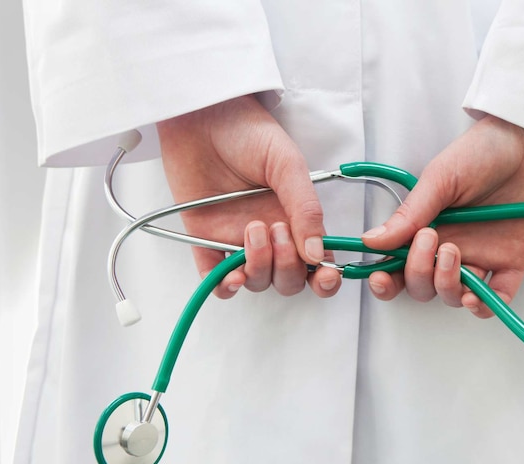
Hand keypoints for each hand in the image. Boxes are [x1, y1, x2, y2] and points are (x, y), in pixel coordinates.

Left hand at [158, 95, 340, 298]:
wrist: (199, 116)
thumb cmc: (246, 131)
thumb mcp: (287, 164)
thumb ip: (306, 208)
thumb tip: (317, 254)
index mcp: (295, 218)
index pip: (316, 261)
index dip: (323, 278)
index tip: (323, 275)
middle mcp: (270, 235)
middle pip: (287, 279)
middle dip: (287, 267)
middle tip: (277, 230)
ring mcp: (236, 240)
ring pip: (256, 281)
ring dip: (259, 267)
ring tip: (252, 229)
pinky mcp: (204, 240)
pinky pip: (215, 280)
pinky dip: (225, 286)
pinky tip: (231, 275)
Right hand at [362, 115, 523, 316]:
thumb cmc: (485, 150)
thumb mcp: (441, 178)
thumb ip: (409, 213)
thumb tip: (372, 241)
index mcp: (427, 226)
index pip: (398, 264)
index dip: (386, 279)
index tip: (380, 277)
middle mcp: (451, 246)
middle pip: (422, 286)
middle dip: (418, 274)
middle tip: (429, 241)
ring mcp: (481, 256)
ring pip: (453, 296)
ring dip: (446, 285)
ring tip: (454, 252)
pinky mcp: (512, 262)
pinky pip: (496, 301)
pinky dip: (483, 307)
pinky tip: (475, 296)